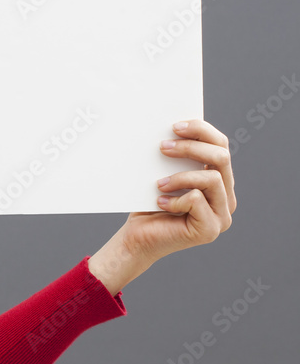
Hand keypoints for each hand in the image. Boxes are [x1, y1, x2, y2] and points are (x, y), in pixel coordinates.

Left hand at [121, 119, 236, 262]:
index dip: (202, 130)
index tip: (176, 125)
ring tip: (159, 184)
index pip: (221, 145)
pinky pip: (197, 200)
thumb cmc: (148, 205)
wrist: (137, 238)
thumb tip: (174, 127)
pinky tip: (160, 203)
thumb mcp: (165, 174)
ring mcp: (222, 216)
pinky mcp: (210, 230)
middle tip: (163, 147)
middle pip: (221, 157)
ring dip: (181, 177)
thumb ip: (177, 157)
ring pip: (212, 178)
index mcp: (219, 180)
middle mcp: (226, 197)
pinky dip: (175, 198)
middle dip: (191, 147)